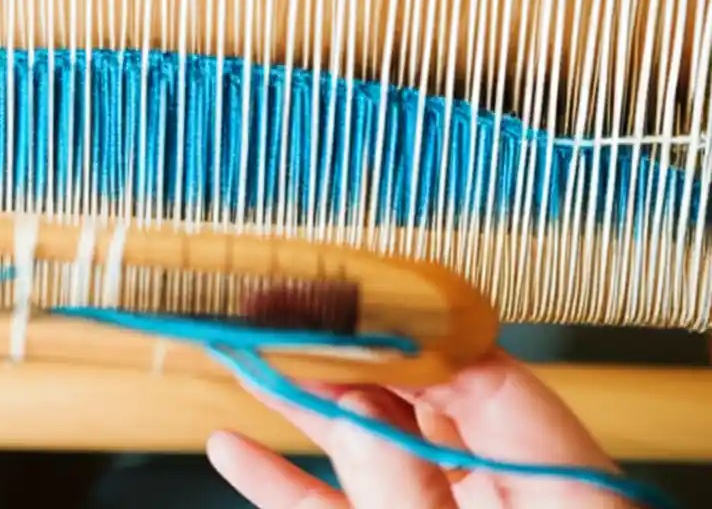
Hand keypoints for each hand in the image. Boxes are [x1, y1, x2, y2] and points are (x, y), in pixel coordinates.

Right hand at [207, 351, 634, 507]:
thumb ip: (404, 478)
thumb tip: (355, 406)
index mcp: (561, 488)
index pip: (482, 375)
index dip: (406, 332)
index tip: (341, 307)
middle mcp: (506, 501)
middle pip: (417, 406)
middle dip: (340, 365)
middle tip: (277, 328)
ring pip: (370, 458)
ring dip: (300, 419)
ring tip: (241, 369)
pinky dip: (291, 486)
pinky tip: (236, 452)